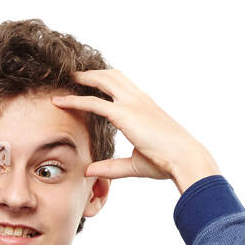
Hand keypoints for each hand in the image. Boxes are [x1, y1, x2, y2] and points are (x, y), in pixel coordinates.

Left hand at [50, 70, 220, 193]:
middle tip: (73, 75)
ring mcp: (132, 103)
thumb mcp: (134, 164)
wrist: (184, 158)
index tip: (90, 82)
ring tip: (66, 80)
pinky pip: (94, 103)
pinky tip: (60, 102)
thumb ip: (110, 167)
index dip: (105, 81)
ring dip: (83, 78)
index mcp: (144, 106)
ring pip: (102, 80)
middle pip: (111, 76)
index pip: (122, 85)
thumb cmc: (166, 162)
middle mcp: (138, 99)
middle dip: (92, 73)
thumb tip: (88, 171)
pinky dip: (75, 100)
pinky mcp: (124, 114)